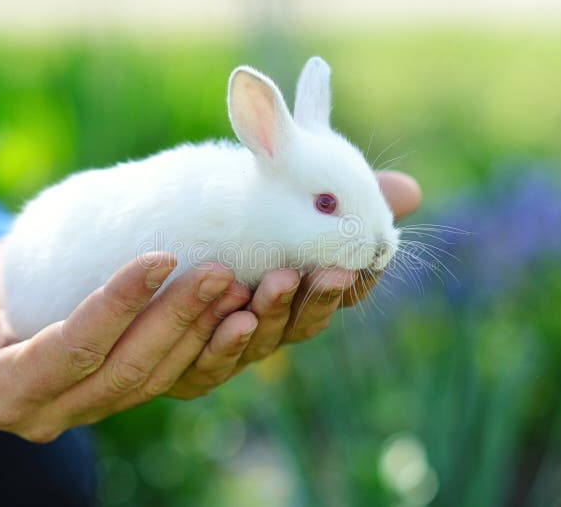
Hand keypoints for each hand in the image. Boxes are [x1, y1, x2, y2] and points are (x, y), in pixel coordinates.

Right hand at [0, 256, 259, 440]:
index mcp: (7, 394)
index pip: (75, 348)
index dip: (120, 304)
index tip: (162, 256)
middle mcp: (55, 411)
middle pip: (129, 368)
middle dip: (178, 318)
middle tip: (219, 270)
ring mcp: (89, 407)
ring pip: (156, 377)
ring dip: (199, 331)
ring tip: (236, 285)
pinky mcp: (112, 393)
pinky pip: (164, 377)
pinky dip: (201, 346)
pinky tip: (232, 311)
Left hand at [169, 169, 421, 394]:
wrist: (148, 248)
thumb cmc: (227, 226)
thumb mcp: (283, 201)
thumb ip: (344, 196)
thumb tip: (411, 190)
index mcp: (293, 295)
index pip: (334, 298)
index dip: (351, 286)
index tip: (358, 265)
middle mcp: (267, 325)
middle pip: (303, 322)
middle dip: (317, 298)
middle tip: (327, 272)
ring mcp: (229, 349)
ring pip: (260, 341)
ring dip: (273, 313)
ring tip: (275, 283)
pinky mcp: (188, 369)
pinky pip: (210, 365)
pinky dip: (224, 343)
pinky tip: (230, 317)